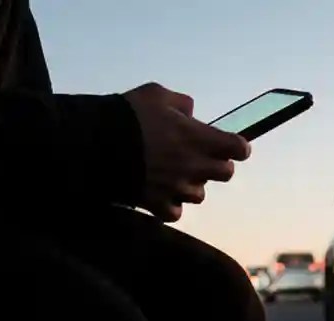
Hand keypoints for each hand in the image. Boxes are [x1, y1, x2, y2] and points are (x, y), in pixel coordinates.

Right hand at [122, 83, 251, 221]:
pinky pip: (175, 212)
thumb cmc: (128, 115)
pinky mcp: (157, 204)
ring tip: (174, 174)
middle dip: (217, 164)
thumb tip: (191, 111)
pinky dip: (171, 205)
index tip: (231, 144)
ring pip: (200, 194)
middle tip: (200, 156)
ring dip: (192, 184)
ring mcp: (176, 188)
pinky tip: (161, 193)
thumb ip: (181, 103)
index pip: (238, 148)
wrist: (95, 144)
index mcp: (198, 138)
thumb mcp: (156, 94)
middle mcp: (193, 166)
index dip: (237, 146)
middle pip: (225, 173)